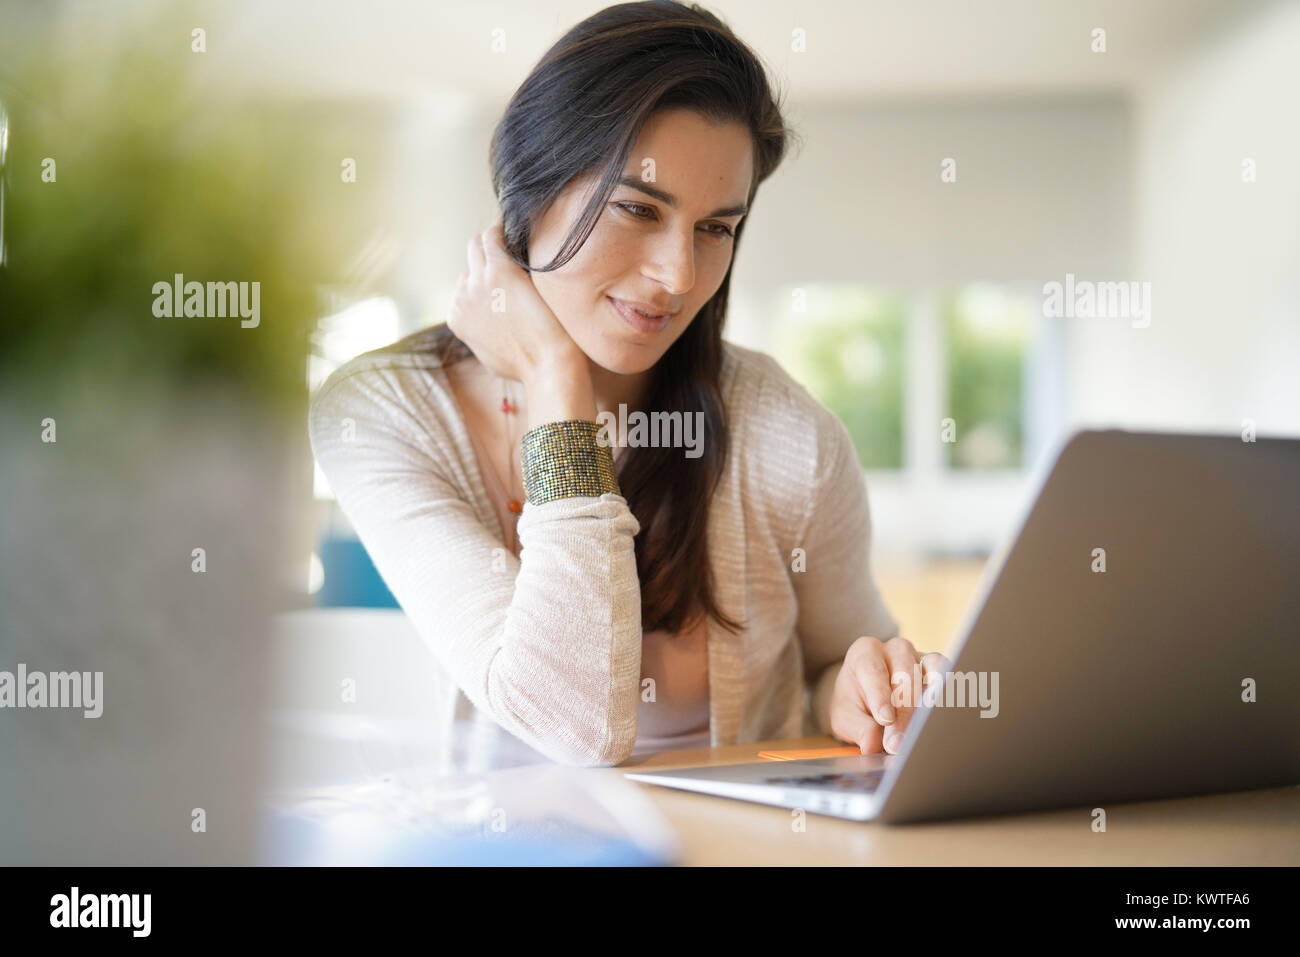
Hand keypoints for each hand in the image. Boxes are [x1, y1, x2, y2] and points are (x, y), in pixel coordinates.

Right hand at [445, 217, 585, 384]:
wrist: (546, 367)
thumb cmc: (528, 367)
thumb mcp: (492, 357)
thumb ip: (483, 336)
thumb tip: (490, 329)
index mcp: (457, 318)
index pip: (465, 285)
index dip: (484, 278)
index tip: (502, 273)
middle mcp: (462, 298)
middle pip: (468, 262)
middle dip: (485, 254)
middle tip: (509, 247)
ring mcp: (478, 283)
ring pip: (477, 244)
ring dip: (493, 238)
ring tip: (514, 234)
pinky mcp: (499, 271)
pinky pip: (493, 236)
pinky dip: (501, 227)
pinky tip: (516, 223)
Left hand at [827, 636, 951, 754]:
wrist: (868, 701)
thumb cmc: (856, 705)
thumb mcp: (847, 717)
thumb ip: (859, 728)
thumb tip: (874, 744)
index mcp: (865, 652)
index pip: (874, 671)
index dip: (880, 696)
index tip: (885, 719)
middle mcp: (895, 649)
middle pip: (904, 676)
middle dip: (904, 713)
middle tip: (900, 742)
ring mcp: (921, 657)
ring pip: (931, 674)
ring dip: (928, 705)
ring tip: (925, 731)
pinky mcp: (940, 670)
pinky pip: (949, 679)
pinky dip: (947, 697)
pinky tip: (945, 717)